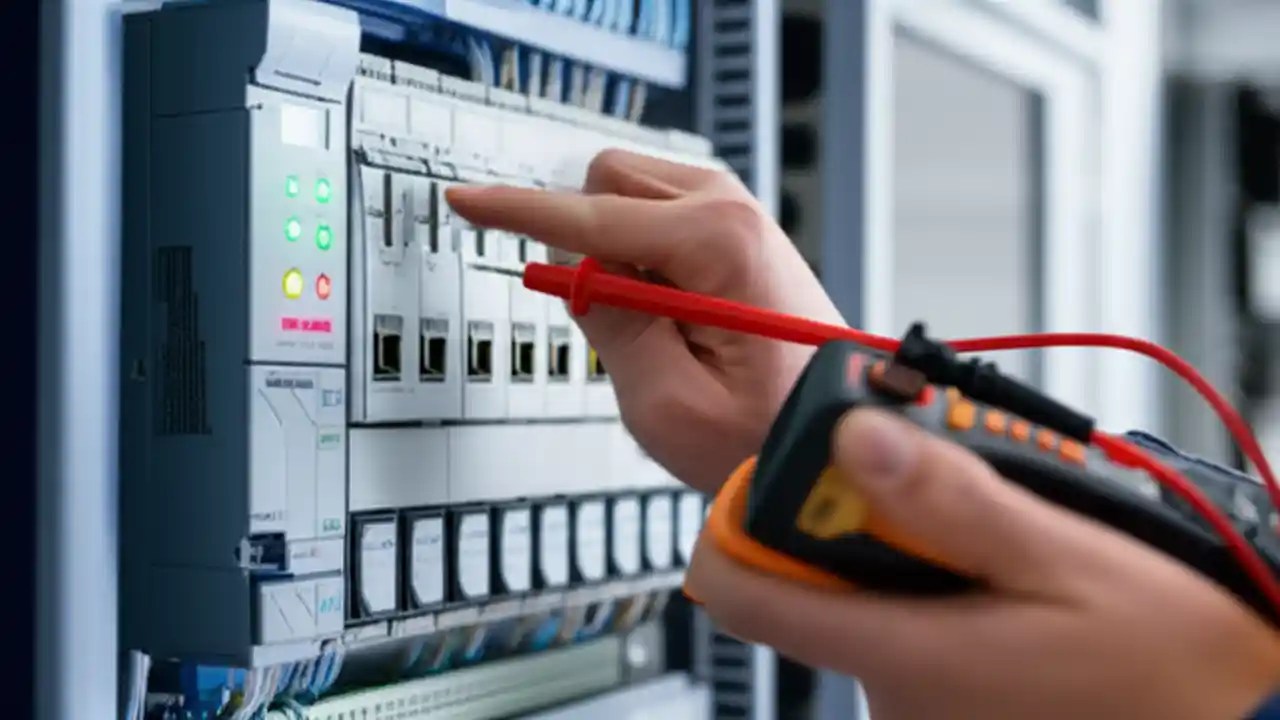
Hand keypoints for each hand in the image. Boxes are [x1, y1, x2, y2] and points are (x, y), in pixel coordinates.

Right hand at [445, 149, 842, 492]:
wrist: (830, 434)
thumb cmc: (768, 433)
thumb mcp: (668, 405)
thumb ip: (611, 325)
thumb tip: (572, 268)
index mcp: (720, 244)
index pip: (590, 218)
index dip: (519, 214)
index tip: (466, 200)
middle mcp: (731, 211)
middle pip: (607, 184)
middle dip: (588, 242)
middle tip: (622, 323)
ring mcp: (734, 215)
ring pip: (626, 195)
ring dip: (615, 250)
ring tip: (659, 328)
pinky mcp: (732, 231)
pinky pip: (652, 217)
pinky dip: (638, 256)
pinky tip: (673, 313)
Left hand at [686, 409, 1279, 719]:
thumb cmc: (1166, 659)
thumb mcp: (1066, 556)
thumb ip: (951, 496)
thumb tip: (856, 437)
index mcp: (900, 651)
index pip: (742, 587)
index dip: (740, 514)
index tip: (792, 464)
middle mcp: (889, 688)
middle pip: (809, 573)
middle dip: (855, 508)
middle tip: (931, 467)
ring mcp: (915, 700)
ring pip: (862, 589)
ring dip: (905, 538)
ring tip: (989, 517)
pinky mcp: (944, 700)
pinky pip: (903, 618)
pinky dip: (932, 576)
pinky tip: (997, 562)